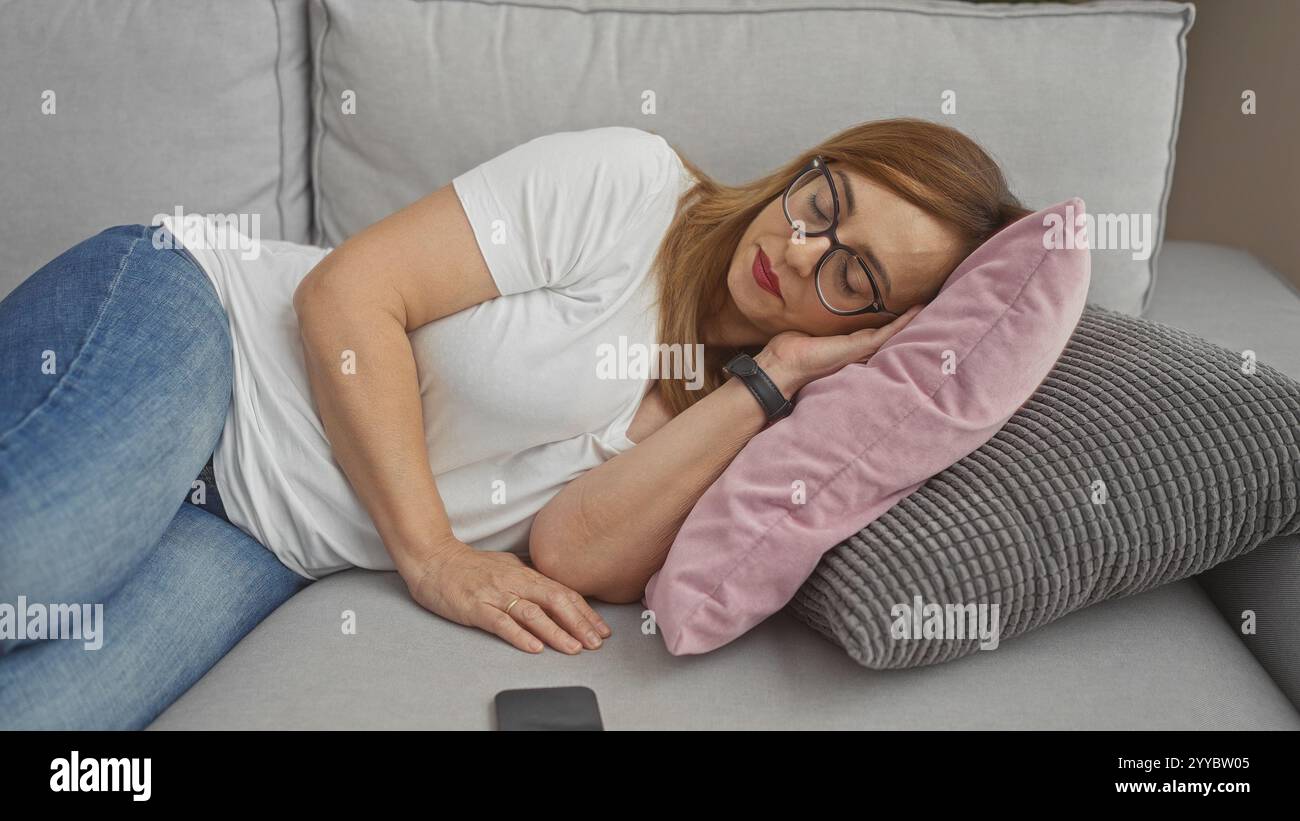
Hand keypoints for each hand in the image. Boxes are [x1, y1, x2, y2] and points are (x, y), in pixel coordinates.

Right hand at [403, 539, 611, 653]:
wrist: (432, 558)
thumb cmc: (468, 565)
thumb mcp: (506, 567)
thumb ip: (529, 579)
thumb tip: (553, 590)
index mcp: (524, 573)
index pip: (563, 591)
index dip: (585, 611)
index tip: (601, 629)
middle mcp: (514, 582)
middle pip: (555, 600)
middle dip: (580, 623)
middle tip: (596, 643)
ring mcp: (495, 594)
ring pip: (533, 613)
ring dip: (557, 631)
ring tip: (574, 648)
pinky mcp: (475, 607)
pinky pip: (501, 622)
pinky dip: (520, 635)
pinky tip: (535, 647)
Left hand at [756, 302, 924, 395]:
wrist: (785, 365)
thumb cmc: (794, 350)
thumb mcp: (812, 329)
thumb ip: (822, 322)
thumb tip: (818, 309)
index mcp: (853, 345)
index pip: (881, 331)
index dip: (898, 320)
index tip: (915, 306)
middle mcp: (862, 349)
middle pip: (895, 335)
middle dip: (915, 323)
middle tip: (937, 307)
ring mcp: (864, 349)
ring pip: (896, 334)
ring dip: (915, 321)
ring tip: (936, 306)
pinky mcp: (861, 347)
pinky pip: (889, 332)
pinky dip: (905, 321)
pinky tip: (920, 310)